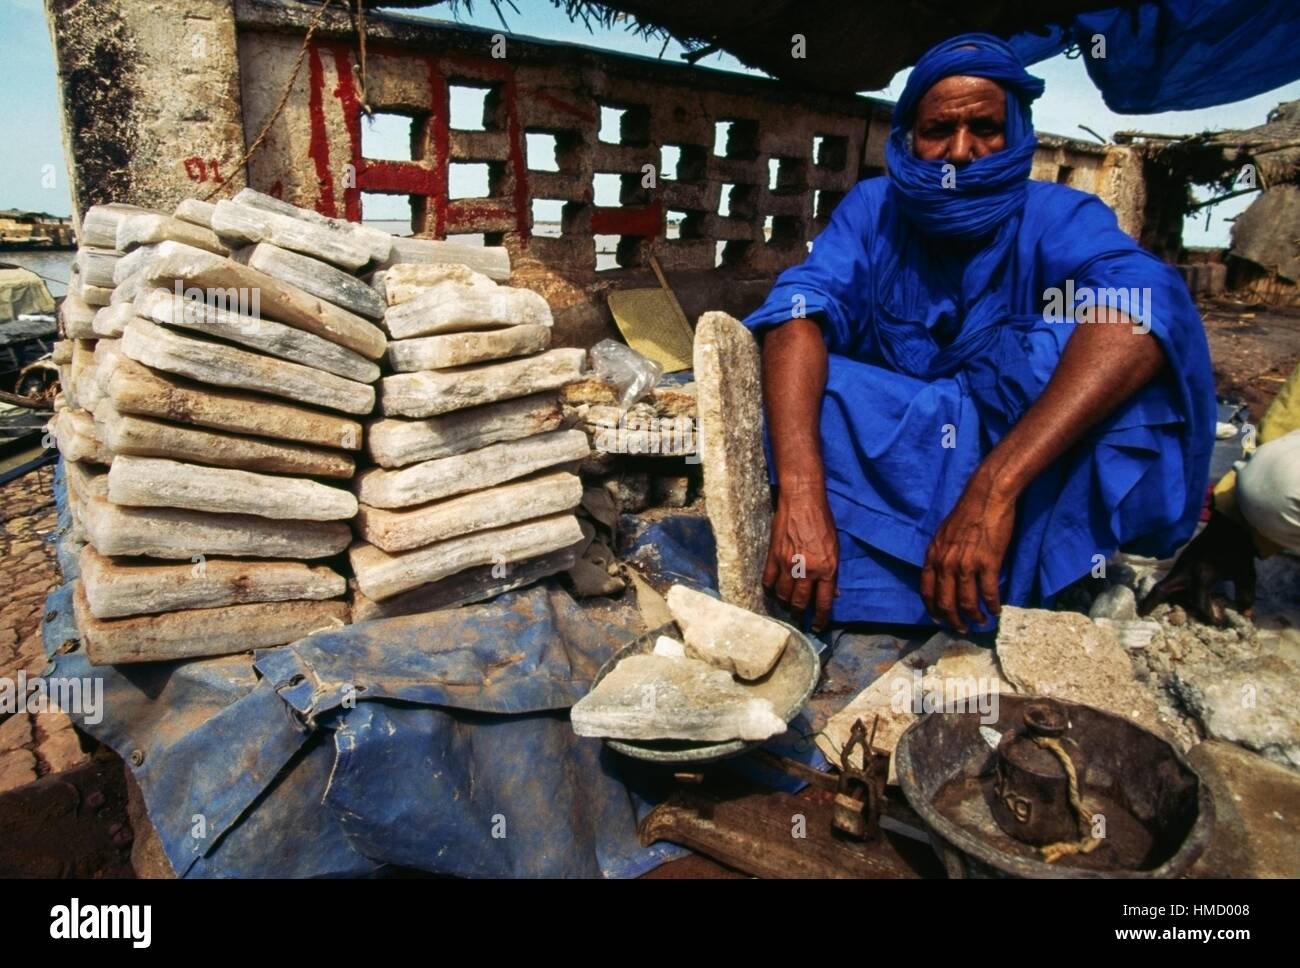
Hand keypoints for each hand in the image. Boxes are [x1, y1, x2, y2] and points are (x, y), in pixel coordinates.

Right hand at [763, 483, 838, 630]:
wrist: (802, 502)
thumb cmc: (823, 522)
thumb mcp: (835, 548)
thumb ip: (833, 572)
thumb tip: (834, 593)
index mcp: (826, 570)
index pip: (823, 603)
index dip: (820, 618)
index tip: (817, 626)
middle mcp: (807, 571)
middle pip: (799, 602)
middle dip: (799, 613)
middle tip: (799, 615)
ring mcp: (788, 565)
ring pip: (782, 595)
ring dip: (785, 601)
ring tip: (786, 601)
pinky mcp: (773, 557)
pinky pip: (769, 580)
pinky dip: (771, 587)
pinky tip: (774, 588)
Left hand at [921, 474, 1015, 632]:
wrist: (986, 497)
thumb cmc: (966, 514)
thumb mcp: (942, 535)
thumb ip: (941, 555)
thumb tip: (943, 574)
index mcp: (933, 556)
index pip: (927, 591)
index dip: (933, 609)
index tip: (939, 619)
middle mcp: (946, 564)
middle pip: (946, 602)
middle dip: (954, 620)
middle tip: (962, 629)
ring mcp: (966, 564)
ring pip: (967, 603)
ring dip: (975, 617)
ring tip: (981, 622)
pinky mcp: (988, 563)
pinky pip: (989, 593)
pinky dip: (993, 606)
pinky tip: (996, 610)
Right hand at [1138, 511, 1255, 624]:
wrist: (1226, 525)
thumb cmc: (1236, 550)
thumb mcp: (1245, 573)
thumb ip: (1245, 595)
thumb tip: (1246, 615)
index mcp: (1202, 576)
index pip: (1199, 603)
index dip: (1208, 615)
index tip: (1217, 623)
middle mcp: (1185, 572)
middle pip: (1163, 591)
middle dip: (1155, 604)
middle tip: (1144, 615)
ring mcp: (1180, 565)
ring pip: (1162, 584)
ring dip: (1154, 596)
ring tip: (1144, 608)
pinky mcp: (1180, 561)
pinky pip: (1168, 578)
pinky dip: (1163, 589)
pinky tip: (1167, 595)